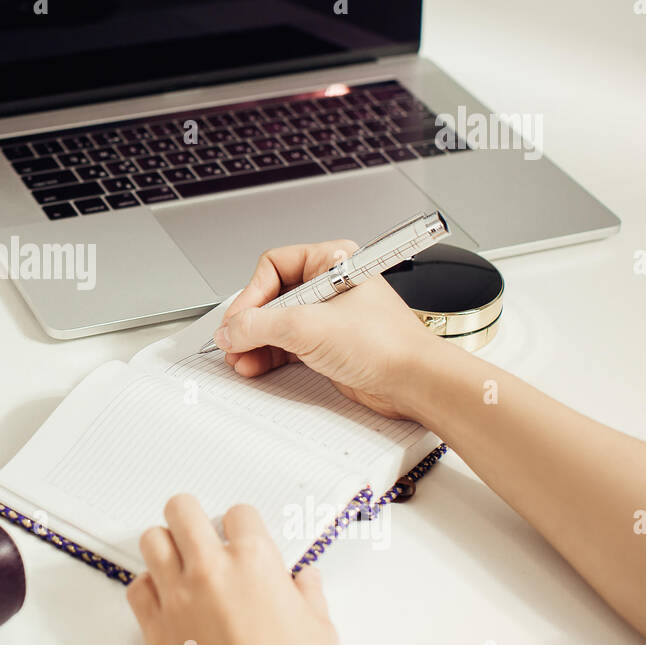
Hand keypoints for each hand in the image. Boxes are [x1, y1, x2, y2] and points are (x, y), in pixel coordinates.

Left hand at [126, 494, 337, 644]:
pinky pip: (137, 588)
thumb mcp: (320, 631)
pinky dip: (148, 587)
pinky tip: (165, 595)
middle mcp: (211, 571)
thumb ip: (308, 594)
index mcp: (254, 563)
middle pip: (182, 510)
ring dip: (165, 545)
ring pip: (152, 541)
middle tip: (200, 530)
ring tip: (179, 559)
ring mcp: (178, 597)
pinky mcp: (156, 628)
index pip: (239, 513)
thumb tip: (305, 580)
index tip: (244, 536)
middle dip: (192, 516)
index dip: (243, 524)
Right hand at [212, 239, 439, 419]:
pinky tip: (255, 365)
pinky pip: (287, 344)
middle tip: (233, 341)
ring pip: (276, 323)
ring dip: (255, 342)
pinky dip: (268, 355)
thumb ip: (260, 326)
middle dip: (249, 323)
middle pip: (271, 297)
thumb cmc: (386, 344)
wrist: (415, 382)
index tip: (236, 320)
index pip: (272, 267)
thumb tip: (231, 329)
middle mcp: (328, 285)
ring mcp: (328, 315)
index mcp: (331, 262)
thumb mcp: (309, 327)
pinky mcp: (328, 343)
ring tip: (240, 358)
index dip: (251, 294)